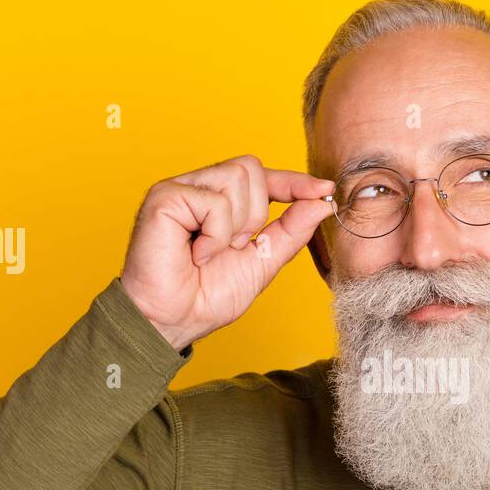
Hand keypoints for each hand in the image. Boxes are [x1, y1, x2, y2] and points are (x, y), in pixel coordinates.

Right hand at [120, 155, 335, 349]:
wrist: (174, 321)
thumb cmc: (207, 296)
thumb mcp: (264, 261)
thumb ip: (292, 230)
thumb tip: (322, 202)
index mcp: (221, 201)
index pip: (263, 176)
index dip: (294, 181)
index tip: (325, 190)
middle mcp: (200, 188)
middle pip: (252, 168)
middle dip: (257, 213)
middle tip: (235, 247)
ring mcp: (180, 189)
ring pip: (236, 177)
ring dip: (236, 225)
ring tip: (211, 251)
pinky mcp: (164, 196)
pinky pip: (214, 202)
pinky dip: (216, 236)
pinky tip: (196, 254)